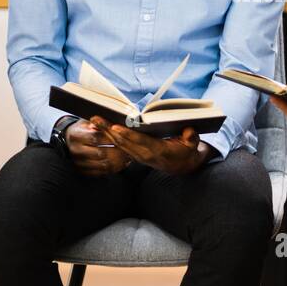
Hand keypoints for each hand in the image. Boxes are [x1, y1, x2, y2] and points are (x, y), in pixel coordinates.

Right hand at [65, 119, 130, 176]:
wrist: (68, 141)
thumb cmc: (81, 130)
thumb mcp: (87, 123)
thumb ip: (98, 124)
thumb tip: (111, 126)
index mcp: (76, 135)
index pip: (96, 137)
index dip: (110, 138)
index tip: (121, 138)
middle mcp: (75, 149)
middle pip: (99, 153)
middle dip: (116, 152)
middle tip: (128, 150)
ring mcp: (78, 161)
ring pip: (101, 165)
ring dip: (116, 162)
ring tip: (126, 158)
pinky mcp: (81, 170)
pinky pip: (98, 173)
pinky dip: (111, 170)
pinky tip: (119, 165)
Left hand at [92, 118, 210, 174]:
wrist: (181, 166)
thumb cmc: (185, 152)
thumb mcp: (192, 145)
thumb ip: (191, 138)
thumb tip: (189, 131)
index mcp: (158, 151)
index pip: (140, 141)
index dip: (127, 134)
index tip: (115, 127)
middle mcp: (144, 154)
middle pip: (123, 142)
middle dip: (108, 130)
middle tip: (96, 119)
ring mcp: (137, 155)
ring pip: (118, 144)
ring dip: (105, 132)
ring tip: (94, 121)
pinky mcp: (134, 154)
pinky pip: (119, 146)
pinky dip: (109, 137)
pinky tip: (100, 129)